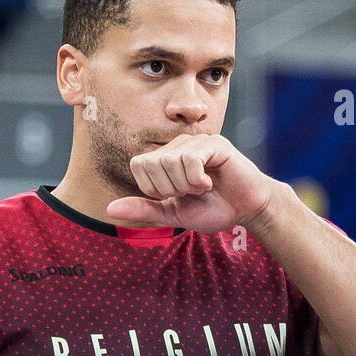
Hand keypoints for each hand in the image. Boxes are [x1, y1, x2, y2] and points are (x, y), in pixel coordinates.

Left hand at [106, 134, 278, 233]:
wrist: (246, 210)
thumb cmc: (212, 209)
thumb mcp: (172, 214)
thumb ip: (143, 209)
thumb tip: (109, 210)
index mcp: (164, 159)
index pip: (138, 165)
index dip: (153, 188)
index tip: (174, 195)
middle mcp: (177, 146)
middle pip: (152, 163)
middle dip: (170, 188)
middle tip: (191, 192)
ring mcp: (196, 142)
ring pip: (170, 161)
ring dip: (185, 185)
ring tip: (202, 188)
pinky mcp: (214, 143)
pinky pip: (189, 158)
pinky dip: (197, 179)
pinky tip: (210, 183)